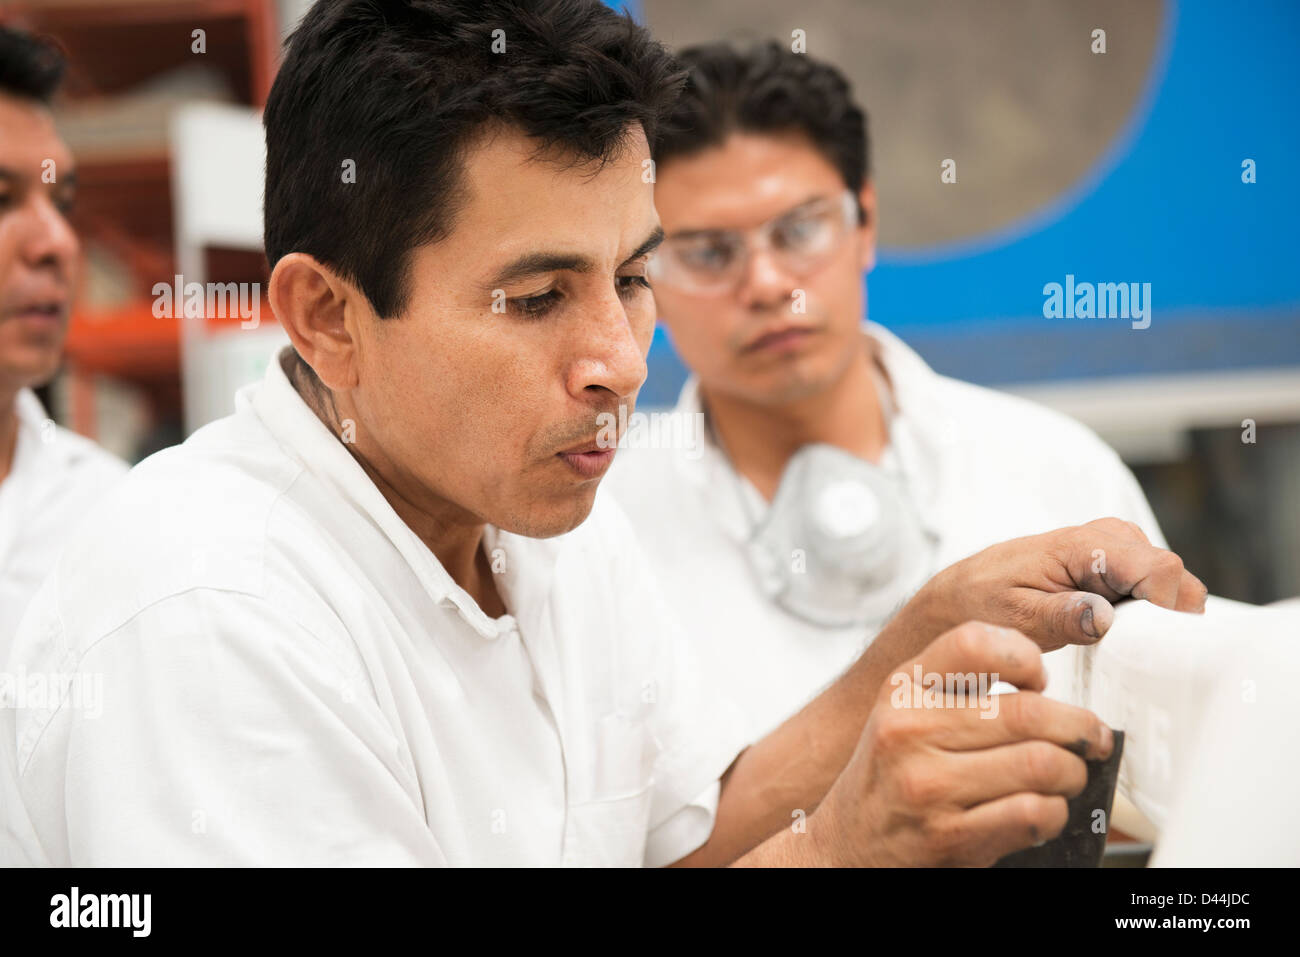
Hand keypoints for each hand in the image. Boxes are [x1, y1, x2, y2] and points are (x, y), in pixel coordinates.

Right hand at [810, 622, 1112, 866]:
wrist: (846, 843)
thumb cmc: (889, 774)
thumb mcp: (903, 712)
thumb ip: (957, 687)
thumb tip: (1044, 686)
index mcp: (903, 688)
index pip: (975, 643)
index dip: (1025, 657)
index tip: (1039, 682)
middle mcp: (910, 731)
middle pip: (1029, 712)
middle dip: (1079, 728)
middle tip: (1089, 740)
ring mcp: (927, 786)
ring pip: (1042, 764)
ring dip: (1072, 774)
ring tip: (1066, 777)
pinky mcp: (948, 836)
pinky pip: (1033, 813)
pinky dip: (1054, 814)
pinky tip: (1042, 811)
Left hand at [914, 517, 1206, 651]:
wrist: (963, 592)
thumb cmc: (984, 602)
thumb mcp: (1016, 617)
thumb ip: (1062, 616)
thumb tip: (1106, 618)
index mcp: (1083, 546)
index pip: (1159, 568)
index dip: (1169, 608)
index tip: (1154, 644)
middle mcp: (1108, 537)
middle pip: (1173, 575)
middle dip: (1166, 615)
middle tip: (1136, 650)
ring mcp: (1116, 548)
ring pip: (1169, 582)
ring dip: (1155, 615)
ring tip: (1121, 642)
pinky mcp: (1117, 565)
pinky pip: (1153, 586)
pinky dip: (1146, 612)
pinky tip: (1121, 634)